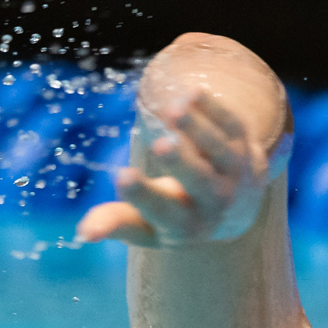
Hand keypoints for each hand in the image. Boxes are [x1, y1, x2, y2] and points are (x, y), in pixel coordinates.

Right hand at [76, 89, 276, 246]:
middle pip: (200, 182)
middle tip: (161, 145)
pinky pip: (232, 126)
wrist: (236, 207)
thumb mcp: (149, 226)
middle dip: (182, 164)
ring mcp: (234, 174)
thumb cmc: (177, 215)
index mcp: (185, 226)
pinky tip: (191, 94)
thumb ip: (118, 224)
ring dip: (198, 128)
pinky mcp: (244, 146)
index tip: (121, 177)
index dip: (143, 196)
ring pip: (220, 150)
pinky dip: (214, 110)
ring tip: (173, 109)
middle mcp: (215, 202)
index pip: (163, 212)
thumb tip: (83, 234)